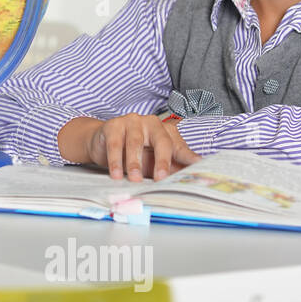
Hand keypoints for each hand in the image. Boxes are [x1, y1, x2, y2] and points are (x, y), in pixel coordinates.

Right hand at [77, 113, 200, 180]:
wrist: (102, 144)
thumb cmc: (133, 155)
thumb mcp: (153, 163)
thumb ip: (170, 168)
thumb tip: (190, 180)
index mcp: (167, 131)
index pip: (179, 147)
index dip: (187, 158)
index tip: (197, 167)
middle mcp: (152, 123)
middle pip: (161, 141)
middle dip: (162, 161)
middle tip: (160, 178)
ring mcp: (132, 121)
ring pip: (136, 143)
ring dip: (135, 163)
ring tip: (134, 179)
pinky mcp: (114, 125)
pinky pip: (115, 144)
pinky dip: (115, 161)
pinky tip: (116, 174)